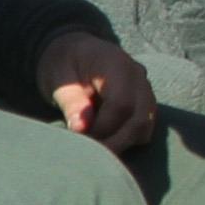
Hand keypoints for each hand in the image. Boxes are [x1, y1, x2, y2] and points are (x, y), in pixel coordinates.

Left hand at [37, 30, 157, 150]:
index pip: (121, 104)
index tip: (80, 136)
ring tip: (96, 148)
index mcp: (117, 65)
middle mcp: (138, 77)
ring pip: (145, 126)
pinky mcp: (144, 102)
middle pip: (140, 119)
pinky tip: (105, 140)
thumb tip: (82, 128)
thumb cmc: (62, 63)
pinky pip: (144, 126)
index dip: (102, 127)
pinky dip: (127, 138)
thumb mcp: (59, 80)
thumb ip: (72, 102)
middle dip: (115, 142)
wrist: (74, 50)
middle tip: (89, 153)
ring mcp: (145, 89)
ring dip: (122, 142)